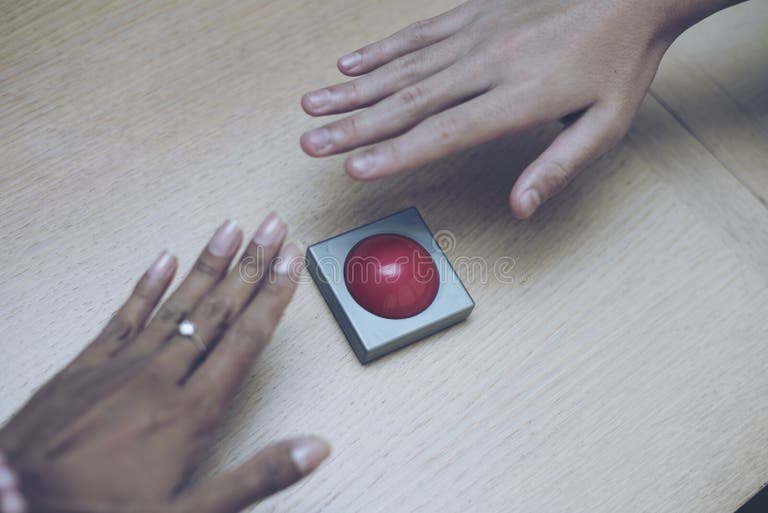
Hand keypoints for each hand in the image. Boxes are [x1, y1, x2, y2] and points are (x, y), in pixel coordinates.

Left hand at [0, 214, 328, 512]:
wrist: (13, 507)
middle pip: (216, 310)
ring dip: (208, 265)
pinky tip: (163, 259)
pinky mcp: (84, 366)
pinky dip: (146, 285)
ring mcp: (120, 366)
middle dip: (250, 266)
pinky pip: (122, 315)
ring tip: (230, 229)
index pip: (245, 339)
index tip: (291, 262)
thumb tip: (313, 448)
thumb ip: (257, 476)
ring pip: (176, 304)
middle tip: (270, 227)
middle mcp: (159, 377)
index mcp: (190, 411)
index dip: (273, 296)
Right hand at [301, 0, 735, 217]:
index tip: (353, 168)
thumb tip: (520, 208)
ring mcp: (477, 33)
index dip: (395, 153)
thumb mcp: (606, 124)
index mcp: (520, 98)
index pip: (444, 133)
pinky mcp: (474, 11)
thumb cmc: (621, 59)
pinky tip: (350, 63)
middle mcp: (488, 65)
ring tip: (313, 105)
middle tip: (310, 142)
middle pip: (408, 101)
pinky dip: (381, 50)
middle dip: (353, 126)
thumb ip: (558, 167)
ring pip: (402, 67)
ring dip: (354, 89)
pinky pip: (418, 32)